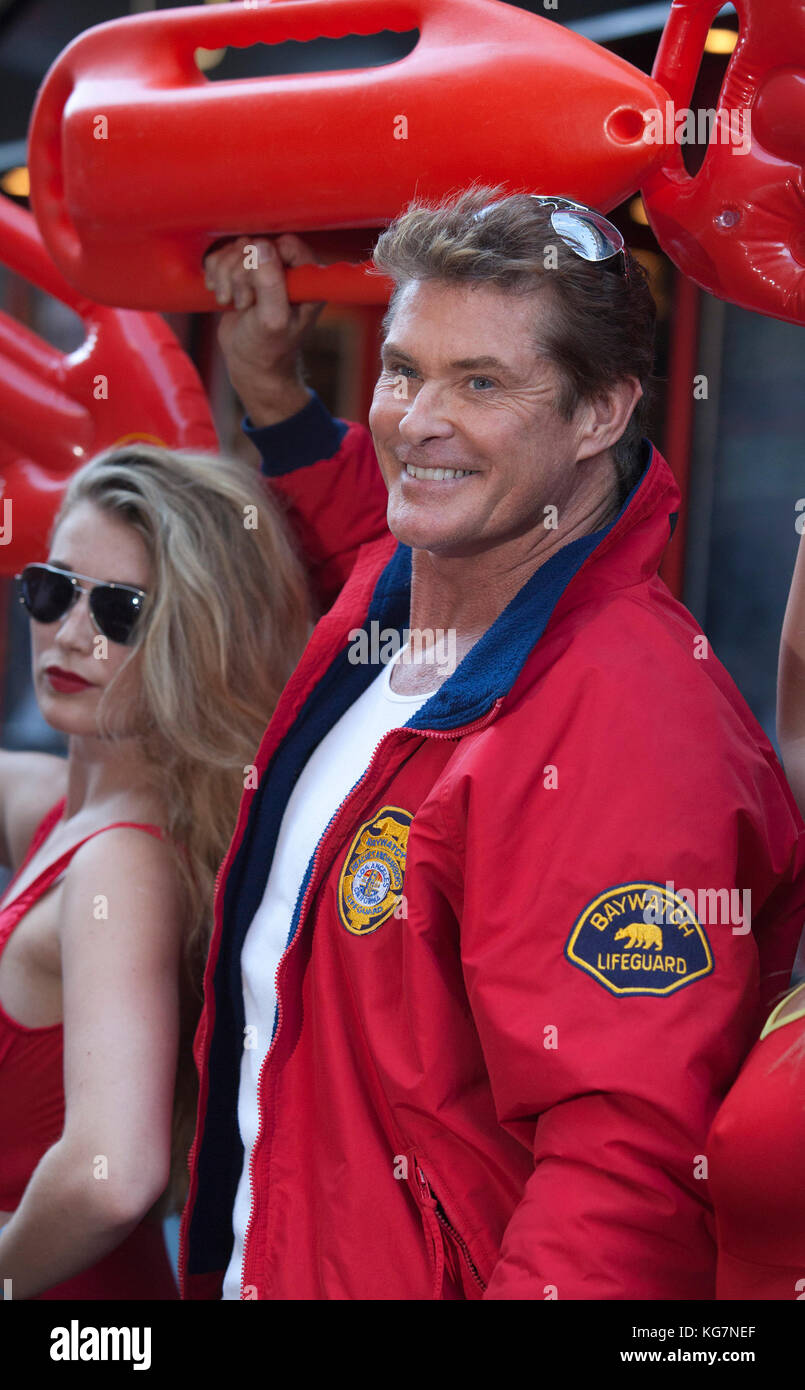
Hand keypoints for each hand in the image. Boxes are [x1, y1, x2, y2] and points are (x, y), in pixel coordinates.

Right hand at [203, 234, 325, 426]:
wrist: (250, 365)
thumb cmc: (268, 349)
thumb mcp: (272, 319)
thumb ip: (270, 283)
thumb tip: (261, 246)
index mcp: (307, 276)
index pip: (282, 243)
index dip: (262, 262)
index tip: (257, 290)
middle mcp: (288, 268)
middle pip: (254, 244)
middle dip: (239, 273)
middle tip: (244, 303)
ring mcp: (264, 268)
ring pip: (235, 248)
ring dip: (225, 275)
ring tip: (232, 302)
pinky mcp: (242, 272)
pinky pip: (221, 255)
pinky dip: (215, 273)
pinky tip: (222, 295)